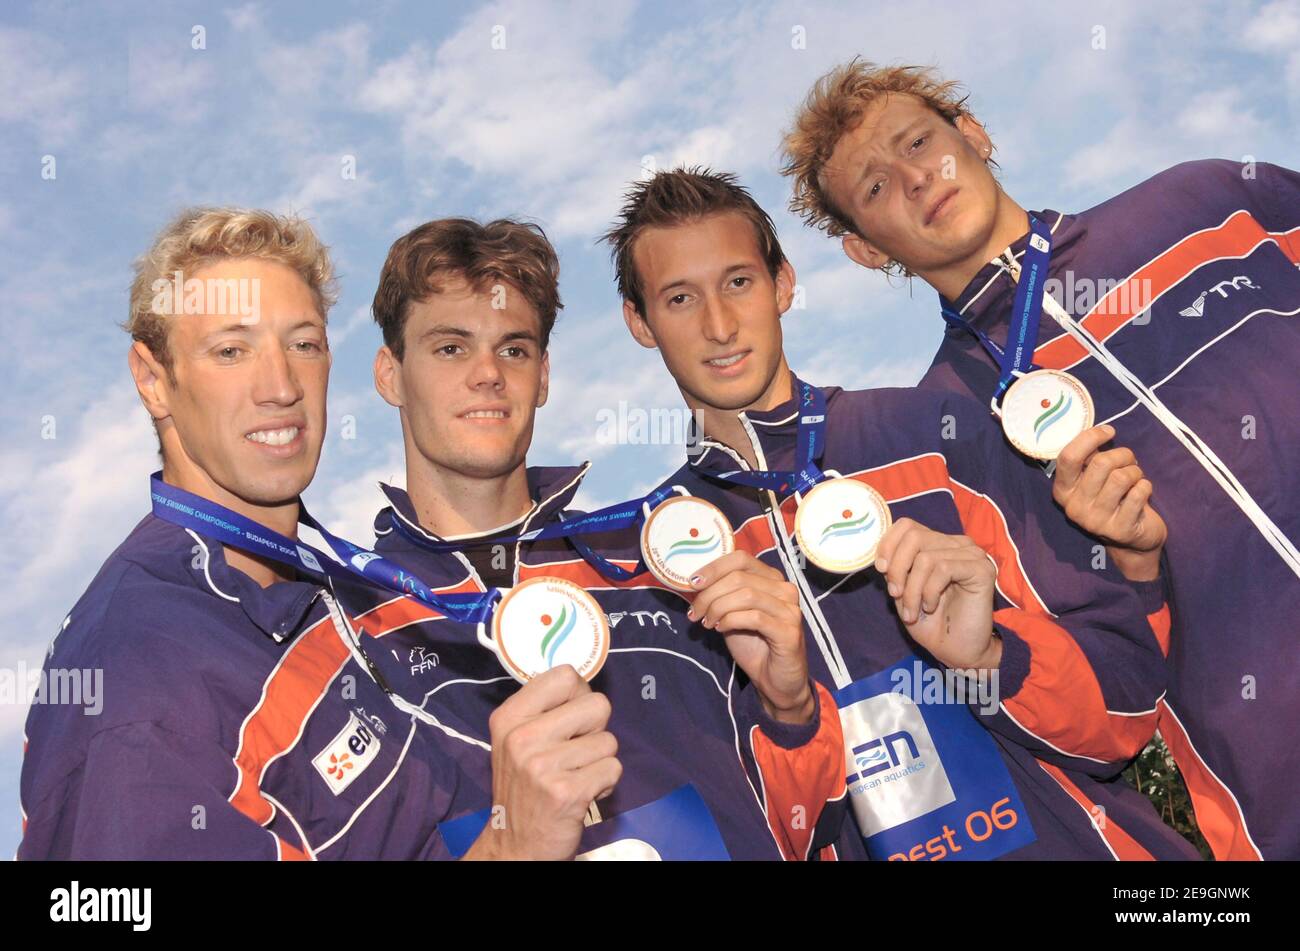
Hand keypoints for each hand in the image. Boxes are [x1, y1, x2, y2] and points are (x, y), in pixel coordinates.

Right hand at [463, 665, 620, 860]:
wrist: (514, 844)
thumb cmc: (524, 786)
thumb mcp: (516, 740)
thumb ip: (545, 710)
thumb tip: (584, 683)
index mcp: (509, 717)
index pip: (565, 676)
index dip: (580, 694)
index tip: (573, 716)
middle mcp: (522, 738)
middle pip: (597, 704)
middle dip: (596, 729)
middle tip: (576, 751)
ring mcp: (543, 766)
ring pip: (609, 741)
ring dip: (600, 761)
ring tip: (576, 775)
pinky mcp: (567, 792)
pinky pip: (613, 769)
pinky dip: (605, 783)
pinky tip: (583, 792)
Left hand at [686, 550, 813, 723]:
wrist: (775, 680)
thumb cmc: (754, 645)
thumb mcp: (731, 614)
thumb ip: (721, 596)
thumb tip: (694, 583)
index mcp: (771, 579)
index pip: (740, 559)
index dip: (713, 568)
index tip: (692, 583)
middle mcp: (784, 589)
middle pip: (739, 577)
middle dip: (709, 594)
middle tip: (695, 612)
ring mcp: (789, 609)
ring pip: (746, 595)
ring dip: (718, 608)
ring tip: (707, 623)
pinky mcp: (789, 631)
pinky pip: (754, 617)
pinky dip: (731, 620)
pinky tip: (721, 629)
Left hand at [874, 518, 1000, 670]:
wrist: (957, 651)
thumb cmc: (930, 623)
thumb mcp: (903, 592)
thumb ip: (894, 569)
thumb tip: (880, 555)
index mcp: (937, 545)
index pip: (907, 526)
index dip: (888, 544)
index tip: (881, 569)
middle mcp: (955, 544)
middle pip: (914, 537)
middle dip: (897, 569)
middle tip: (896, 595)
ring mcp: (971, 554)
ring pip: (926, 557)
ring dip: (912, 589)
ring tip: (914, 611)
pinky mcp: (982, 568)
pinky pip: (943, 568)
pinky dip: (929, 591)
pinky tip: (931, 606)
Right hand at [1053, 425, 1166, 580]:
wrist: (1132, 541)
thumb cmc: (1113, 499)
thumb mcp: (1094, 480)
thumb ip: (1090, 458)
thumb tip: (1099, 430)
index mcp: (1062, 491)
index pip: (1069, 457)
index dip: (1090, 437)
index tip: (1109, 431)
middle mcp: (1074, 507)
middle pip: (1101, 463)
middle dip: (1123, 455)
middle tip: (1130, 461)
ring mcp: (1095, 521)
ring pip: (1122, 477)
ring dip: (1135, 471)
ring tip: (1136, 478)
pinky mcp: (1119, 529)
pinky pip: (1139, 493)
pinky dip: (1146, 486)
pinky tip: (1142, 493)